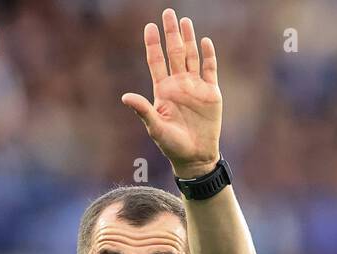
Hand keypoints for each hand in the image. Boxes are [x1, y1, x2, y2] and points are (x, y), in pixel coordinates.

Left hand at [121, 9, 221, 179]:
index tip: (149, 27)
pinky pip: (210, 69)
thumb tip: (125, 97)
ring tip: (185, 22)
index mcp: (163, 90)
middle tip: (168, 12)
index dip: (153, 44)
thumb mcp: (155, 128)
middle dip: (171, 33)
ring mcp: (195, 87)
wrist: (195, 157)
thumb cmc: (172, 145)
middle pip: (174, 53)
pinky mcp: (211, 93)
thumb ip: (143, 110)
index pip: (156, 61)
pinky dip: (208, 56)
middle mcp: (179, 84)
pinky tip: (205, 42)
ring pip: (191, 57)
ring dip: (188, 39)